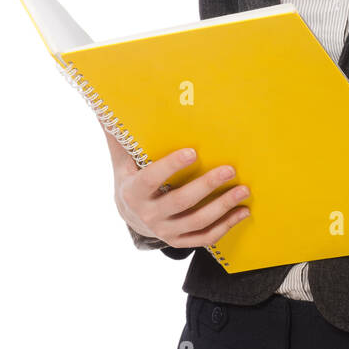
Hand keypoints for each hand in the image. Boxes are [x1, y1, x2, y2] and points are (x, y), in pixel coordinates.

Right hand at [104, 131, 250, 249]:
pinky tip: (243, 212)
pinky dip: (226, 226)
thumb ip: (118, 136)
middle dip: (207, 185)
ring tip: (244, 189)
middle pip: (181, 201)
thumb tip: (104, 107)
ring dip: (223, 206)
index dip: (171, 166)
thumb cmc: (132, 177)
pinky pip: (205, 238)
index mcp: (133, 192)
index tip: (193, 151)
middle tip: (230, 169)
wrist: (131, 216)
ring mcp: (165, 231)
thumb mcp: (122, 159)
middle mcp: (148, 215)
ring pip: (197, 221)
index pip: (152, 178)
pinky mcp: (179, 241)